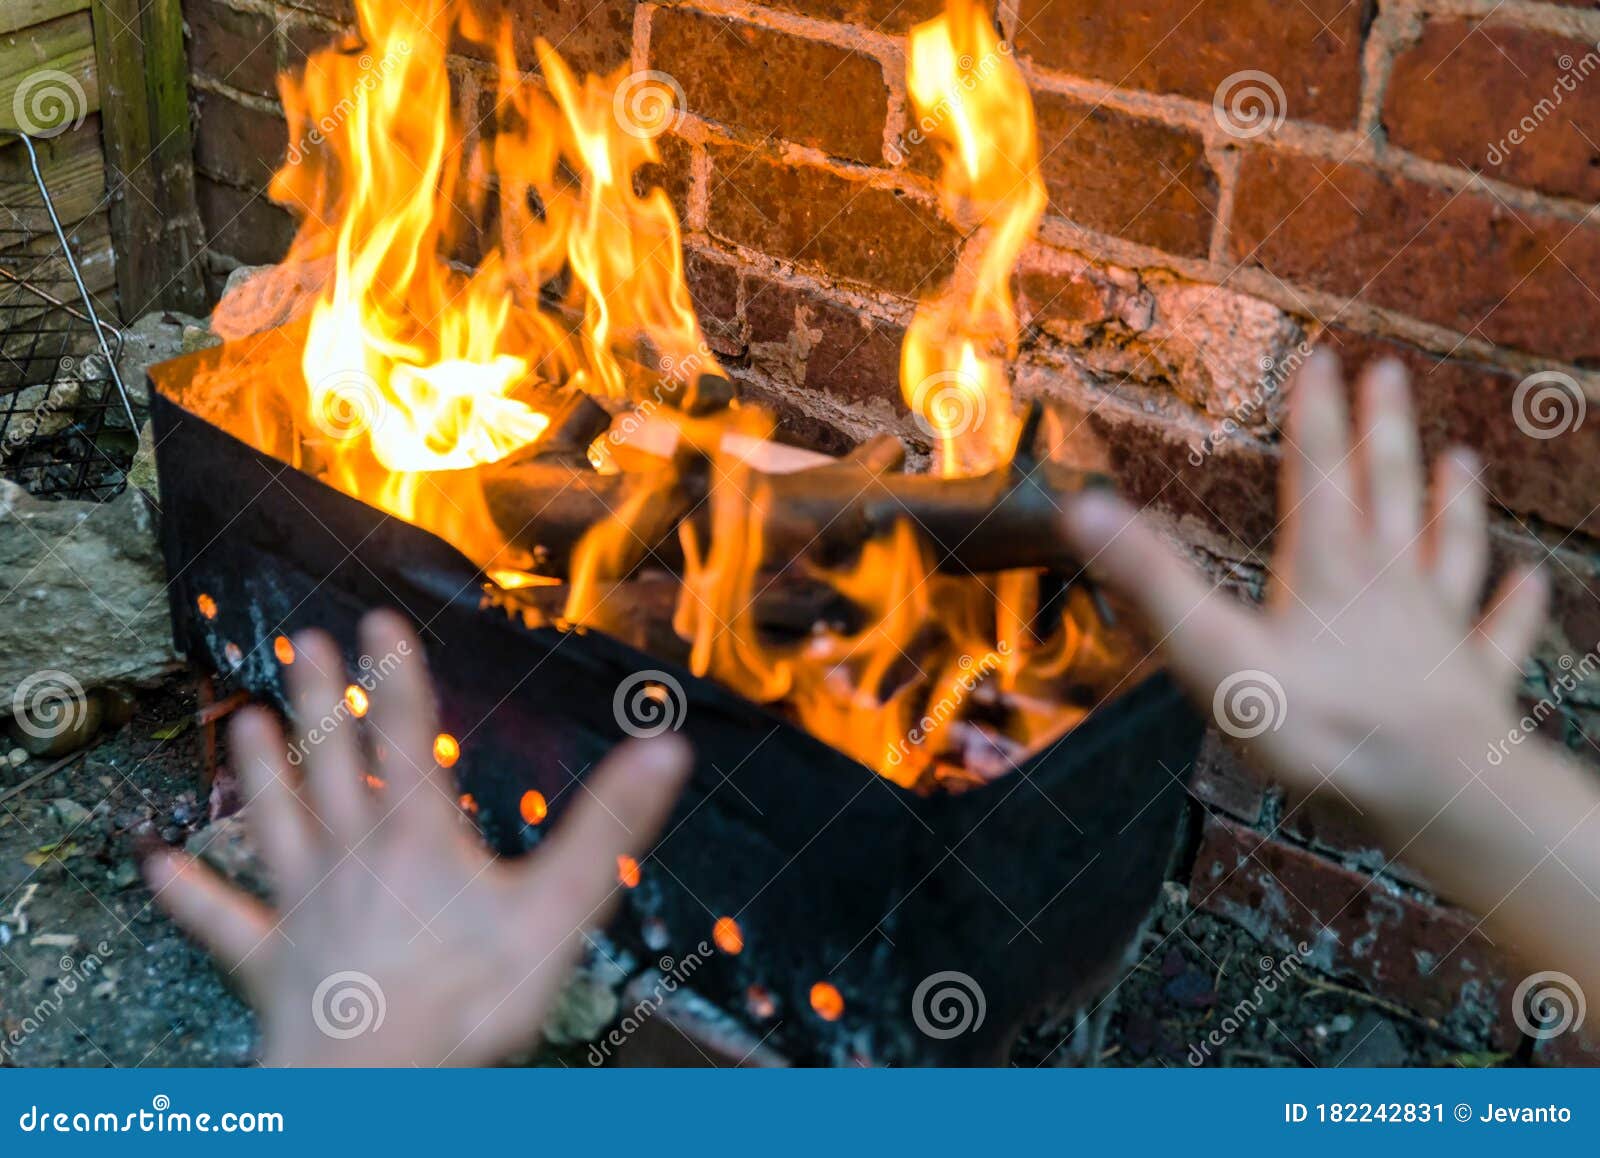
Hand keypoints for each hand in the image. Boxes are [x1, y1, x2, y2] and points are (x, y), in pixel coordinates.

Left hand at [143, 610, 690, 1065]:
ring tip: (241, 719)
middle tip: (302, 643)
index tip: (376, 619)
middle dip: (318, 698)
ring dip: (258, 771)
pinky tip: (156, 866)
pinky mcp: (268, 963)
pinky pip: (220, 921)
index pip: (404, 734)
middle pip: (331, 762)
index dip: (393, 673)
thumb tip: (665, 749)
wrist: (380, 1084)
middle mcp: (351, 857)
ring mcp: (301, 908)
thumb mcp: (559, 907)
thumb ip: (608, 827)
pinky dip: (188, 893)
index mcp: (418, 836)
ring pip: (273, 821)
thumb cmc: (468, 1002)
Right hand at [1063, 352, 1545, 831]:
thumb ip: (1150, 581)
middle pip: (1389, 489)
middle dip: (1384, 430)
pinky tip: (1531, 582)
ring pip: (1450, 548)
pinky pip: (1499, 633)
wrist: (1432, 791)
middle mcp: (1389, 583)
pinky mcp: (1474, 683)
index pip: (1317, 471)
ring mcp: (1439, 631)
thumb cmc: (1318, 727)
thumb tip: (1082, 511)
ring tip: (1461, 459)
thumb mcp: (1211, 651)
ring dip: (1454, 502)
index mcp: (1325, 568)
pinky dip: (1516, 605)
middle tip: (1391, 373)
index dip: (1315, 413)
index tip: (1321, 358)